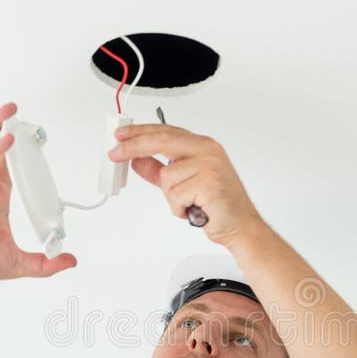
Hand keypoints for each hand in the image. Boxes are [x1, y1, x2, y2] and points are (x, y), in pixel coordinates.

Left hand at [107, 124, 267, 247]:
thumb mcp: (182, 183)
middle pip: (162, 140)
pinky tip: (195, 209)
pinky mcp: (208, 183)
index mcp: (203, 146)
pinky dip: (180, 208)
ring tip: (190, 203)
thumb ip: (159, 170)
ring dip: (172, 197)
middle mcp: (207, 151)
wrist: (241, 226)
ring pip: (166, 177)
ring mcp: (209, 165)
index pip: (166, 131)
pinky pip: (175, 195)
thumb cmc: (217, 205)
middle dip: (134, 147)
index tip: (120, 137)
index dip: (140, 133)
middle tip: (115, 153)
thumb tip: (137, 161)